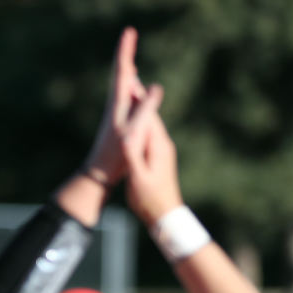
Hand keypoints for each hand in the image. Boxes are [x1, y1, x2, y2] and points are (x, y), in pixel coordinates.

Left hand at [82, 27, 146, 187]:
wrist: (97, 174)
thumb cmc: (115, 156)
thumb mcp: (133, 132)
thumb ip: (144, 110)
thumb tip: (156, 88)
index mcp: (117, 104)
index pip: (122, 70)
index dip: (126, 50)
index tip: (129, 32)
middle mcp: (114, 104)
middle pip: (120, 72)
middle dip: (125, 52)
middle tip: (129, 34)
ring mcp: (114, 112)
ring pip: (120, 83)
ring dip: (126, 66)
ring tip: (129, 53)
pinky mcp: (116, 121)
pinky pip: (124, 94)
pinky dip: (128, 83)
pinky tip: (131, 85)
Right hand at [121, 85, 183, 224]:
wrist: (166, 216)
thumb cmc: (150, 200)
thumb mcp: (138, 179)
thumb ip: (133, 156)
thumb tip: (127, 136)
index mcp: (158, 146)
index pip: (148, 116)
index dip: (138, 97)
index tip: (130, 79)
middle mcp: (163, 144)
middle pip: (150, 115)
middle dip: (140, 97)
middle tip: (130, 76)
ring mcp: (162, 150)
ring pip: (150, 123)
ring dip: (141, 108)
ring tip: (132, 92)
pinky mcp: (159, 157)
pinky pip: (149, 133)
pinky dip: (142, 122)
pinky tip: (136, 120)